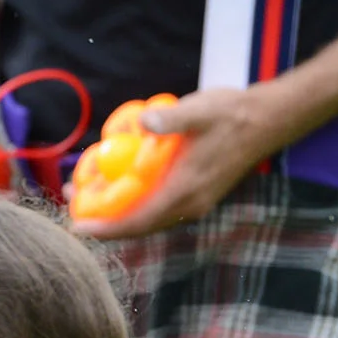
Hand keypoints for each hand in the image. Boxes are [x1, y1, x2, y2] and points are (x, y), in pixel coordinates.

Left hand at [70, 85, 304, 239]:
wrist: (268, 120)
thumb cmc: (232, 113)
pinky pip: (156, 206)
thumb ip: (172, 118)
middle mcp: (189, 205)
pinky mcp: (195, 194)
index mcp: (186, 191)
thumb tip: (145, 123)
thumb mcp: (200, 109)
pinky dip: (133, 200)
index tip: (76, 226)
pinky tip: (116, 181)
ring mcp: (194, 202)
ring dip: (116, 211)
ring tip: (84, 192)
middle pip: (138, 225)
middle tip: (69, 205)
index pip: (138, 221)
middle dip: (103, 222)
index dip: (106, 228)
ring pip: (147, 217)